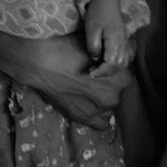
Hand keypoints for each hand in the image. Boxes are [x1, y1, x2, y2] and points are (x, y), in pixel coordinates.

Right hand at [14, 32, 132, 127]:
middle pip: (117, 90)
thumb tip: (126, 50)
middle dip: (108, 83)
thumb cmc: (66, 47)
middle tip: (92, 75)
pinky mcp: (84, 118)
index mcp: (121, 75)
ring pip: (109, 105)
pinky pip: (101, 123)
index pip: (126, 73)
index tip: (103, 65)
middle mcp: (114, 94)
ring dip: (101, 99)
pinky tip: (87, 105)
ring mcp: (99, 109)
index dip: (114, 68)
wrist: (40, 61)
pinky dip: (97, 115)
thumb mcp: (96, 43)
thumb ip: (112, 51)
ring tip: (85, 89)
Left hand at [84, 0, 132, 74]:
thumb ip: (93, 46)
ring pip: (123, 62)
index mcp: (115, 41)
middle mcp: (123, 43)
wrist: (107, 0)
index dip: (101, 71)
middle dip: (106, 72)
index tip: (91, 72)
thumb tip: (95, 58)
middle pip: (118, 65)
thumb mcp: (91, 29)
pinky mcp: (124, 40)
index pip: (111, 63)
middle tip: (92, 72)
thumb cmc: (98, 12)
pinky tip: (110, 64)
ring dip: (112, 69)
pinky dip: (119, 64)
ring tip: (100, 69)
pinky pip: (126, 57)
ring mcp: (125, 42)